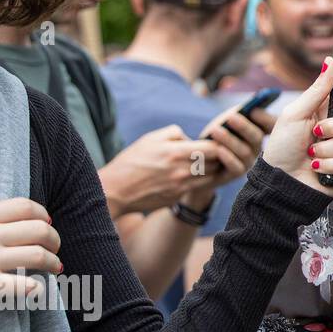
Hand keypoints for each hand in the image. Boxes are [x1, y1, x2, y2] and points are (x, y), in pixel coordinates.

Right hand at [0, 198, 61, 302]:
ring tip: (54, 266)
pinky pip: (13, 285)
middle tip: (54, 248)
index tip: (47, 223)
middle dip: (54, 239)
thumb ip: (1, 218)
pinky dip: (30, 287)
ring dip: (52, 261)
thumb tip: (42, 219)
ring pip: (37, 255)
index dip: (42, 214)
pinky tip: (37, 287)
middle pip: (39, 230)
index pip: (24, 207)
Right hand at [99, 125, 230, 214]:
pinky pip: (197, 188)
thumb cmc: (131, 161)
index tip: (215, 141)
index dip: (218, 144)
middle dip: (217, 157)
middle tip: (213, 153)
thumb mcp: (150, 139)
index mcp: (176, 153)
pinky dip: (200, 181)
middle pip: (216, 164)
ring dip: (211, 170)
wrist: (114, 191)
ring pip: (211, 178)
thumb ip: (175, 133)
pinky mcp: (177, 198)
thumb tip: (191, 139)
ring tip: (203, 163)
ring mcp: (181, 187)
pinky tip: (191, 175)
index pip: (213, 148)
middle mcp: (182, 171)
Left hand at [182, 106, 275, 203]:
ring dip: (229, 140)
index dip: (267, 118)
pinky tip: (218, 149)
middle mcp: (257, 147)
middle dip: (243, 127)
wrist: (201, 156)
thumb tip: (249, 108)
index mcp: (259, 130)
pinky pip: (236, 167)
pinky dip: (228, 157)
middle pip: (256, 137)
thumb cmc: (216, 132)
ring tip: (215, 130)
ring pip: (244, 151)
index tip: (254, 111)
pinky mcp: (237, 172)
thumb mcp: (227, 119)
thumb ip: (239, 111)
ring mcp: (248, 161)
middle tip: (230, 117)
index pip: (272, 125)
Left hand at [262, 57, 332, 190]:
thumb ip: (317, 89)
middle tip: (317, 133)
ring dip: (328, 149)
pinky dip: (329, 165)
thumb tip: (329, 62)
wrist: (280, 180)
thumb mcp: (295, 114)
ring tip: (312, 153)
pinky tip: (317, 168)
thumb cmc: (283, 145)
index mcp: (332, 107)